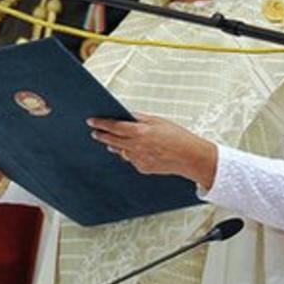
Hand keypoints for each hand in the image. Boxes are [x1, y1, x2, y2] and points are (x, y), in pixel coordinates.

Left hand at [88, 113, 218, 188]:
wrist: (190, 157)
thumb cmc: (178, 137)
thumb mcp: (158, 121)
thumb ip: (140, 118)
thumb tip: (126, 114)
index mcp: (140, 132)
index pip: (114, 126)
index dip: (101, 123)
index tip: (92, 121)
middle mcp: (137, 146)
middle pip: (112, 140)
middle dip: (101, 135)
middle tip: (94, 132)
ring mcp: (139, 159)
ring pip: (120, 151)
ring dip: (114, 145)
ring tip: (109, 140)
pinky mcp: (142, 168)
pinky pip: (131, 159)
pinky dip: (131, 154)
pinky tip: (135, 150)